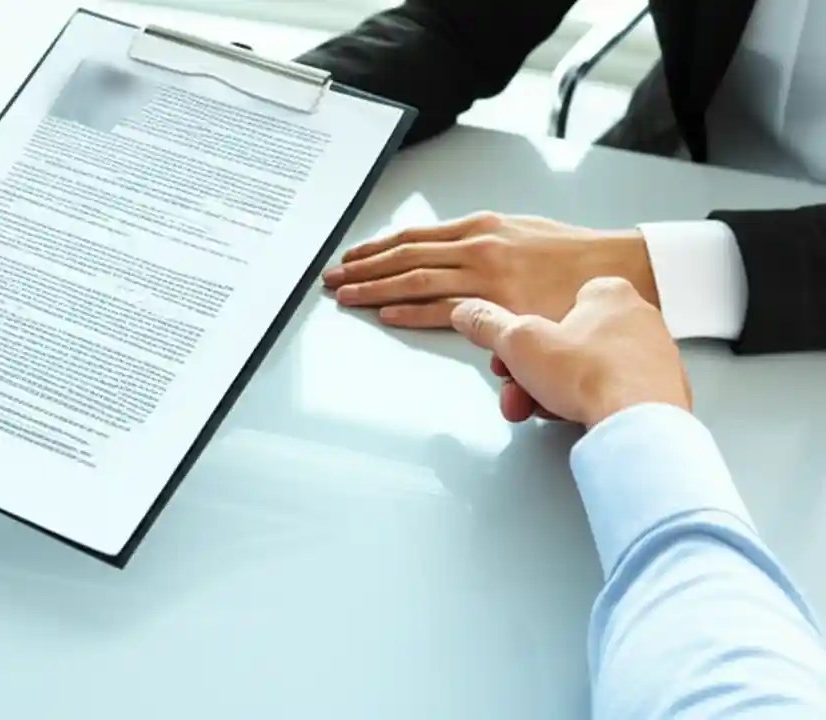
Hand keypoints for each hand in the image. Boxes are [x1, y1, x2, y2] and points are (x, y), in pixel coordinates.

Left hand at [322, 212, 660, 327]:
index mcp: (480, 227)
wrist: (617, 266)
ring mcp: (486, 273)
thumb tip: (450, 266)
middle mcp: (477, 246)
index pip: (414, 238)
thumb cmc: (571, 256)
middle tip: (331, 279)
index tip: (351, 258)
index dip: (377, 249)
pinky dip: (410, 309)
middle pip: (405, 256)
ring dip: (375, 288)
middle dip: (363, 268)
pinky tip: (384, 313)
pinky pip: (444, 307)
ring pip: (416, 280)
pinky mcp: (501, 301)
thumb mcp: (521, 234)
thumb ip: (483, 246)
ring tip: (345, 296)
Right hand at [450, 277, 690, 427]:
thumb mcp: (518, 342)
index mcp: (608, 294)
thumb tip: (466, 313)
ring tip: (545, 410)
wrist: (639, 423)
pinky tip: (578, 416)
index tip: (510, 360)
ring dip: (557, 392)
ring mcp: (655, 356)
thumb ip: (487, 324)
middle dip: (534, 374)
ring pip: (588, 371)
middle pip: (567, 344)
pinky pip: (614, 393)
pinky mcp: (663, 390)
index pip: (554, 306)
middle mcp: (638, 318)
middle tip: (520, 394)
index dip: (524, 337)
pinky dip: (592, 405)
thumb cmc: (587, 373)